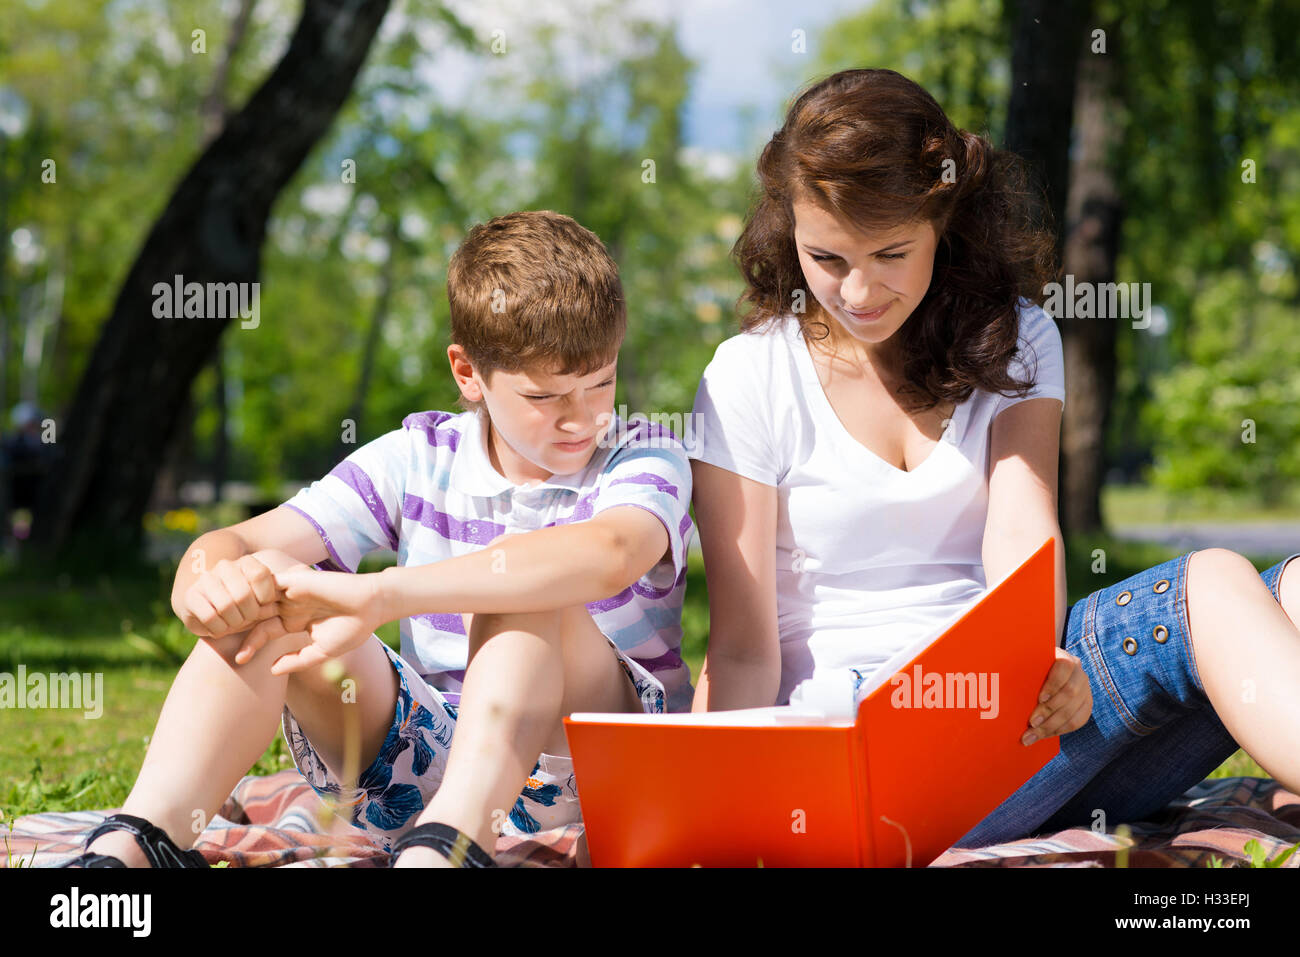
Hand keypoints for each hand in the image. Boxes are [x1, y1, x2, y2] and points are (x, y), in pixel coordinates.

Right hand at [174, 550, 296, 638]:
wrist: (212, 614)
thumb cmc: (248, 607)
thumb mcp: (271, 596)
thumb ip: (289, 582)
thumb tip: (304, 570)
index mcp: (247, 563)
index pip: (261, 576)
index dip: (264, 598)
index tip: (264, 606)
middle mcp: (225, 566)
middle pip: (242, 595)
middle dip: (248, 615)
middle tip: (246, 619)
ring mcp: (205, 580)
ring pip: (225, 606)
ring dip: (233, 623)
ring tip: (233, 623)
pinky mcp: (189, 596)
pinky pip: (209, 616)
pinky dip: (218, 628)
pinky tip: (219, 627)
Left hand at [235, 565, 385, 673]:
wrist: (371, 606)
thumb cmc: (351, 630)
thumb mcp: (321, 652)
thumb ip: (297, 660)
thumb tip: (271, 670)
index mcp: (295, 621)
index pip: (265, 631)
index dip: (251, 645)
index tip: (239, 661)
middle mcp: (290, 604)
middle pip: (256, 613)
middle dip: (238, 625)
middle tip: (219, 637)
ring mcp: (291, 591)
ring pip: (257, 595)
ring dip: (241, 607)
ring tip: (226, 622)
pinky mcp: (295, 578)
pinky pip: (267, 581)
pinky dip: (253, 588)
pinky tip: (242, 603)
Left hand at [1022, 646, 1090, 745]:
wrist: (1048, 672)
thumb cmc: (1031, 668)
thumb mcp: (1028, 664)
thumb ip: (1021, 670)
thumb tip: (996, 680)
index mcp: (1064, 658)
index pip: (1064, 667)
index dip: (1053, 684)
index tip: (1039, 698)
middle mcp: (1079, 673)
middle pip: (1070, 693)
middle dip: (1049, 711)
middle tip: (1031, 723)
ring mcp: (1085, 690)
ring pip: (1073, 712)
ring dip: (1051, 726)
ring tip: (1032, 735)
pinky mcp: (1086, 705)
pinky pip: (1077, 722)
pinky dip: (1059, 730)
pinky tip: (1043, 735)